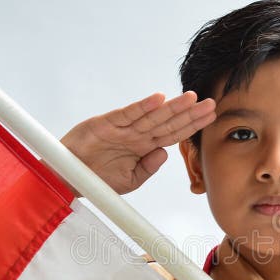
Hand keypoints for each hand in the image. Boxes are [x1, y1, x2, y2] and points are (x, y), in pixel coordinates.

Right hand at [60, 91, 215, 193]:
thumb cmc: (97, 180)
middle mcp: (136, 135)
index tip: (210, 117)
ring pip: (152, 116)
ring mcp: (123, 128)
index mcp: (144, 147)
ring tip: (191, 98)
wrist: (67, 179)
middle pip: (168, 122)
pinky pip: (127, 114)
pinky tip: (158, 99)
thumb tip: (165, 153)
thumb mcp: (129, 181)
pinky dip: (142, 107)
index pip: (173, 134)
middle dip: (190, 113)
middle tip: (211, 103)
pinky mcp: (106, 123)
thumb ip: (148, 168)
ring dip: (172, 107)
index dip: (191, 125)